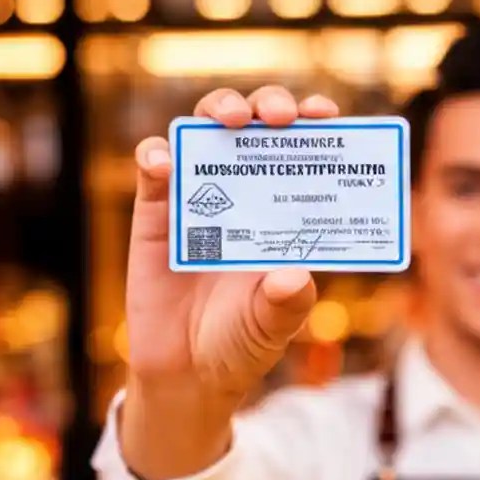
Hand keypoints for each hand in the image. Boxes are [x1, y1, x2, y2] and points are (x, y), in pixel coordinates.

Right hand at [126, 86, 339, 397]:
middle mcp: (246, 194)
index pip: (305, 151)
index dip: (314, 123)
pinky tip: (164, 163)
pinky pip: (153, 170)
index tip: (326, 116)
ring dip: (217, 111)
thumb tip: (295, 276)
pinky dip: (156, 155)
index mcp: (286, 212)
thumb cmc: (241, 342)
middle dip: (270, 106)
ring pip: (205, 131)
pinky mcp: (156, 213)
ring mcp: (199, 198)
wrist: (186, 374)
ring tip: (229, 120)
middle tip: (279, 117)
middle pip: (257, 127)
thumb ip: (288, 305)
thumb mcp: (273, 327)